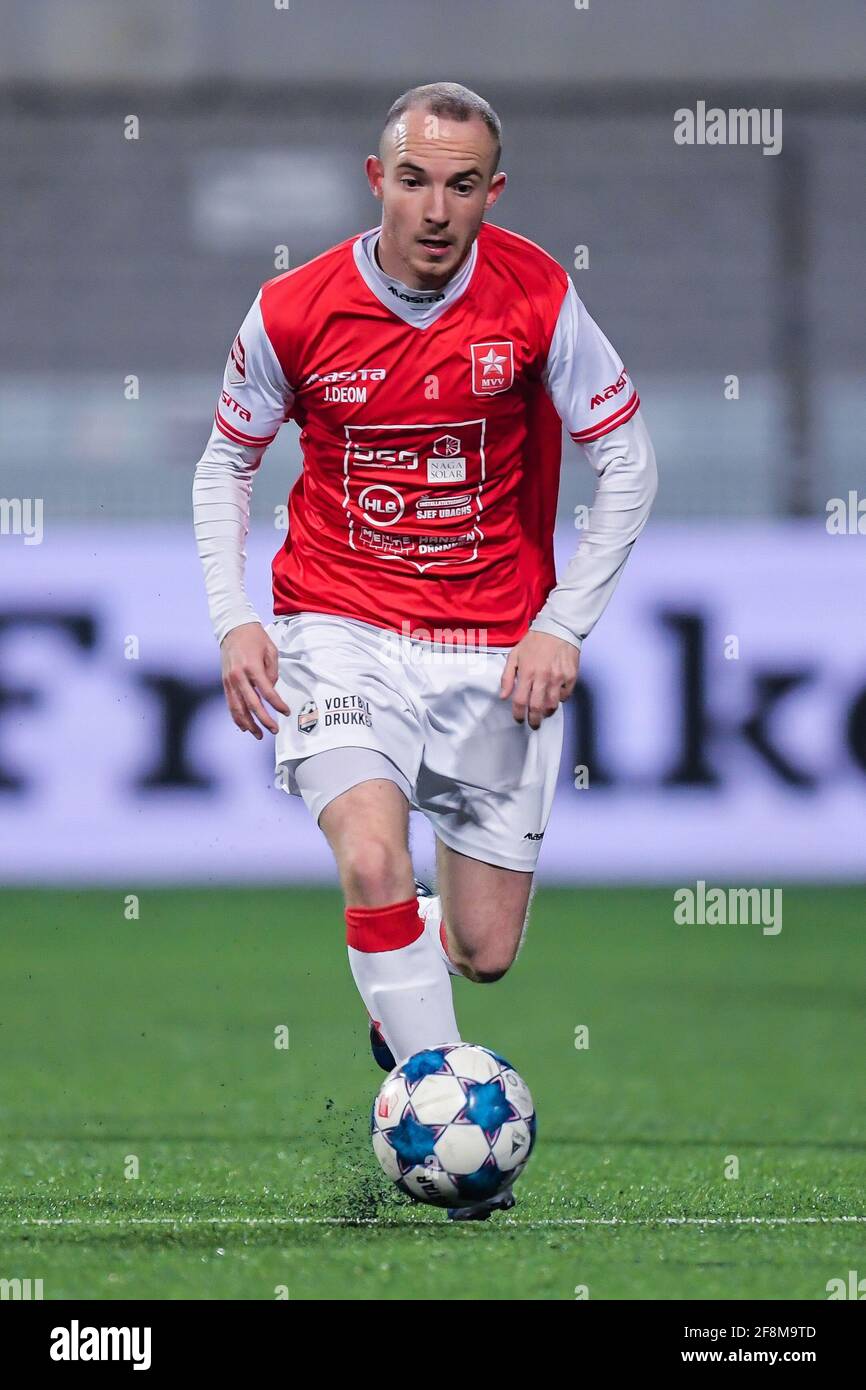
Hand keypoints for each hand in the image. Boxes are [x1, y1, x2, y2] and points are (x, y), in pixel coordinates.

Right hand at [220, 622, 289, 738]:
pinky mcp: (225, 682)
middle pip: (252, 704)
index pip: (267, 692)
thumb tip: (271, 690)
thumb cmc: (255, 638)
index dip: (278, 705)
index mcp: (252, 667)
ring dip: (248, 724)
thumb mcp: (271, 651)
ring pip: (238, 708)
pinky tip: (243, 726)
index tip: (286, 712)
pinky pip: (230, 703)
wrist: (233, 628)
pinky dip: (236, 716)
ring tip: (258, 734)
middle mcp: (239, 676)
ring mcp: (230, 680)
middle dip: (264, 720)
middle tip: (274, 730)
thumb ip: (273, 672)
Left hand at [499, 630, 579, 728]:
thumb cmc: (534, 642)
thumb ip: (507, 676)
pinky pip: (566, 695)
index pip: (521, 701)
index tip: (518, 719)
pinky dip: (560, 699)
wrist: (559, 628)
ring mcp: (559, 678)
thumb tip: (503, 696)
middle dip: (534, 720)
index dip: (518, 714)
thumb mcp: (515, 655)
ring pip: (553, 705)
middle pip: (537, 707)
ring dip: (547, 712)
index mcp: (527, 673)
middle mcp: (543, 677)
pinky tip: (556, 695)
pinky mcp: (571, 676)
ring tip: (544, 712)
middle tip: (533, 723)